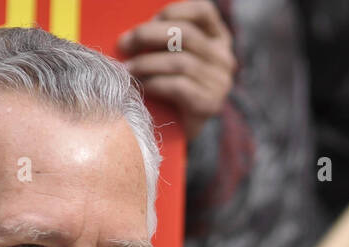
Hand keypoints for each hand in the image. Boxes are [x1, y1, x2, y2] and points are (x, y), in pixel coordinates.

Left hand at [119, 1, 235, 140]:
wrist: (181, 132)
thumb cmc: (171, 89)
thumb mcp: (172, 57)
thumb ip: (164, 40)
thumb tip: (133, 32)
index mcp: (218, 39)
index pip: (203, 11)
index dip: (174, 11)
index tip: (150, 20)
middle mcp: (224, 59)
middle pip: (185, 35)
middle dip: (148, 35)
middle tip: (124, 44)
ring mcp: (220, 83)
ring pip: (179, 62)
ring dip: (146, 64)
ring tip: (128, 69)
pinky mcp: (209, 104)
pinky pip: (178, 86)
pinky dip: (155, 84)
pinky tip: (142, 87)